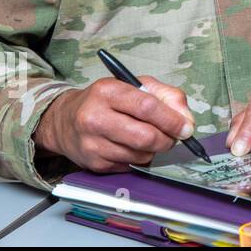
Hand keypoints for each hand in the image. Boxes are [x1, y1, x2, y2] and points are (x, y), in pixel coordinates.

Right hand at [34, 75, 194, 172]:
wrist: (64, 120)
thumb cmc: (106, 101)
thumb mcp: (135, 85)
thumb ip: (166, 95)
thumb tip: (185, 119)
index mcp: (107, 91)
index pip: (147, 107)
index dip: (172, 120)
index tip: (186, 127)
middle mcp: (95, 117)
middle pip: (145, 137)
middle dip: (167, 139)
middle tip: (172, 136)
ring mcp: (92, 144)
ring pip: (141, 155)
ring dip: (154, 150)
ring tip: (148, 138)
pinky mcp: (93, 164)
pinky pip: (131, 165)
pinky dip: (140, 158)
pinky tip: (131, 146)